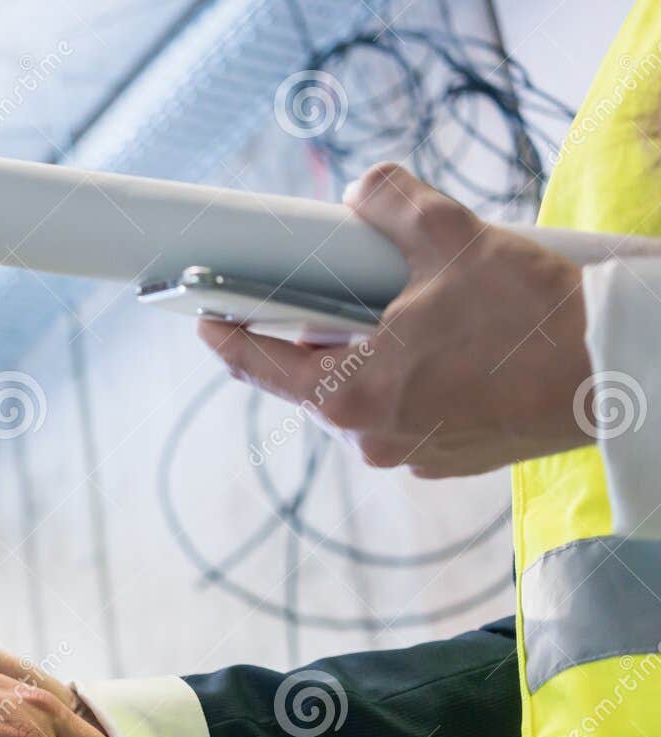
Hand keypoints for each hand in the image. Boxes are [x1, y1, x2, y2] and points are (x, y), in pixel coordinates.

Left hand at [196, 162, 592, 477]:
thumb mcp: (451, 238)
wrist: (613, 374)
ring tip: (399, 314)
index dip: (225, 334)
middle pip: (310, 380)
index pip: (256, 365)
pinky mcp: (446, 461)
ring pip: (360, 396)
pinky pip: (404, 414)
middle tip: (319, 294)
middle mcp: (368, 437)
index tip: (204, 317)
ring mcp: (407, 457)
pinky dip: (408, 380)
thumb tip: (360, 193)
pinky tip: (440, 346)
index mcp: (348, 392)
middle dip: (312, 336)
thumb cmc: (530, 319)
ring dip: (366, 357)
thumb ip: (389, 206)